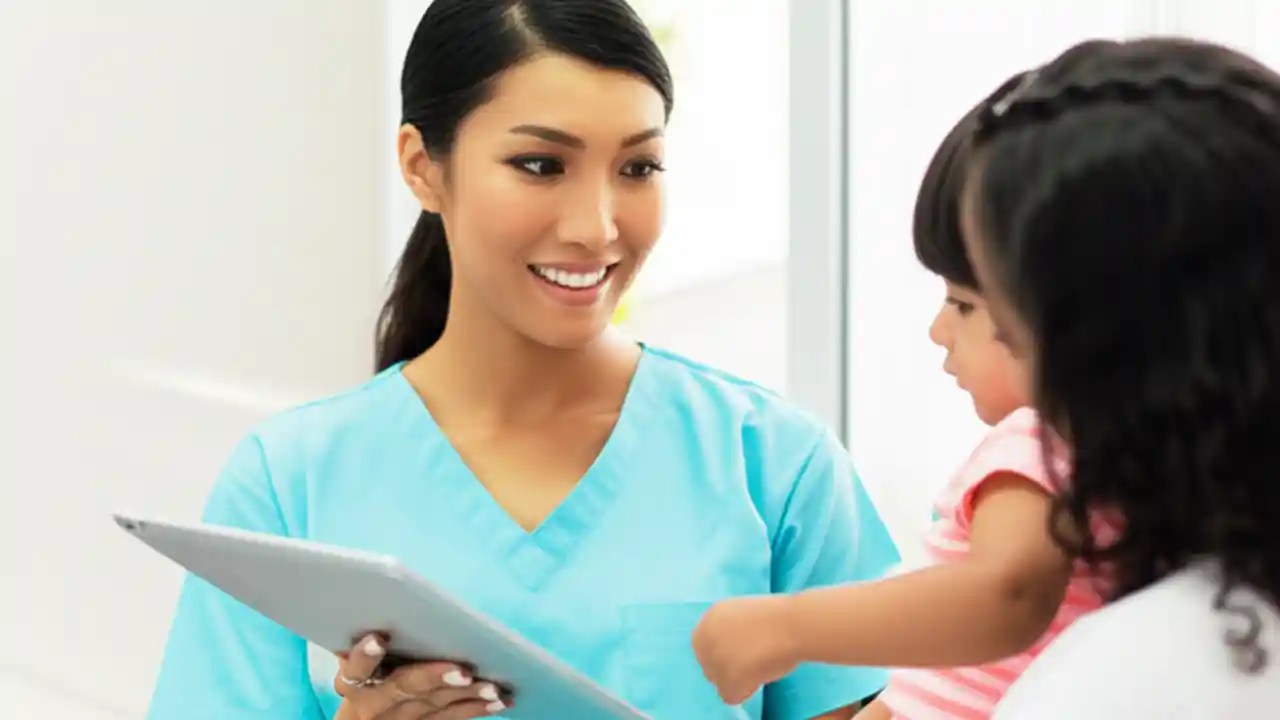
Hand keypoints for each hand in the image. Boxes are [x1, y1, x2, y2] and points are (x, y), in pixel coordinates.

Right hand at [335, 634, 511, 719]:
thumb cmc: (364, 675)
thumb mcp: (354, 663)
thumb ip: (364, 642)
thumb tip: (385, 601)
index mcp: (354, 682)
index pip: (356, 669)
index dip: (365, 656)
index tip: (378, 639)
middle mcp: (375, 703)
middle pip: (404, 687)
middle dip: (433, 678)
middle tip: (461, 670)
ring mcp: (400, 718)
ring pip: (435, 705)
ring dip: (466, 695)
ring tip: (492, 685)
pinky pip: (452, 718)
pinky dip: (477, 708)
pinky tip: (499, 700)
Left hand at [691, 595, 800, 705]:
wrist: (792, 623)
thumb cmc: (777, 619)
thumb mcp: (741, 617)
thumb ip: (728, 633)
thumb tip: (731, 653)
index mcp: (708, 620)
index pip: (706, 650)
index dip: (728, 654)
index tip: (746, 653)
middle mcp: (704, 638)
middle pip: (710, 668)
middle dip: (731, 668)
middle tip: (755, 661)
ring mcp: (713, 658)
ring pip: (721, 683)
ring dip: (739, 679)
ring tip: (762, 664)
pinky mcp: (726, 677)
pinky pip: (731, 696)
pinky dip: (747, 691)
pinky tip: (762, 674)